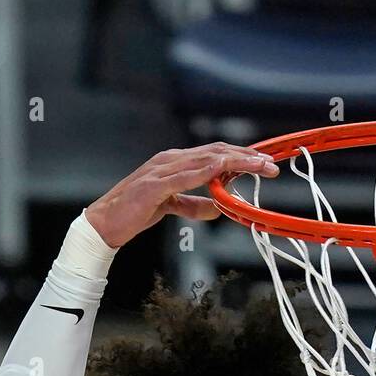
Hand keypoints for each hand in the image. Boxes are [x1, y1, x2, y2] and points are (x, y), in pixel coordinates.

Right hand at [85, 142, 279, 247]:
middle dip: (246, 157)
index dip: (241, 157)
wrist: (105, 223)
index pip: (215, 154)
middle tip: (270, 164)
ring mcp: (162, 170)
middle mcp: (171, 160)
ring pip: (205, 160)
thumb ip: (193, 205)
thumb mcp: (171, 207)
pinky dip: (204, 172)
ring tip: (257, 166)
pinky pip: (183, 177)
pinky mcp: (154, 186)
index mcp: (176, 163)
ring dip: (234, 161)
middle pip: (216, 152)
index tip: (264, 164)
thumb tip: (217, 207)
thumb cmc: (135, 212)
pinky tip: (221, 171)